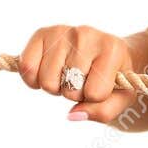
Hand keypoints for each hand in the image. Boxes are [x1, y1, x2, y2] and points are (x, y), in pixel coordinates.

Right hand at [18, 24, 138, 122]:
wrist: (105, 50)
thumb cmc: (114, 76)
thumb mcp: (121, 98)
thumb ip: (102, 112)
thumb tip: (73, 115)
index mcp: (111, 49)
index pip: (95, 93)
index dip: (95, 98)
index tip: (100, 85)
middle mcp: (86, 34)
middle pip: (70, 89)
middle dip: (74, 94)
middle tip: (82, 80)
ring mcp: (62, 32)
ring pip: (47, 82)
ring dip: (55, 87)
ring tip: (66, 75)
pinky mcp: (42, 33)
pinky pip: (26, 67)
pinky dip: (33, 79)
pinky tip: (46, 72)